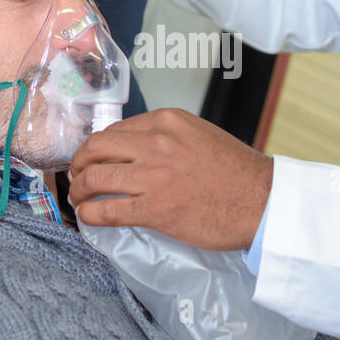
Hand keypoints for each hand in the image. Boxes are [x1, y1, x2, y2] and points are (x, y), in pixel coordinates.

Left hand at [67, 108, 273, 250]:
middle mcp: (156, 143)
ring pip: (94, 178)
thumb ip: (166, 138)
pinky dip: (90, 215)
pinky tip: (88, 218)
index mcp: (167, 122)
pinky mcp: (155, 209)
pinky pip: (107, 211)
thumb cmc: (238, 173)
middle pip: (96, 148)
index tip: (93, 159)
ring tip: (79, 199)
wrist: (262, 201)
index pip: (115, 130)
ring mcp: (153, 176)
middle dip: (79, 163)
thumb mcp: (199, 136)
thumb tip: (135, 152)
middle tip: (77, 176)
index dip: (97, 147)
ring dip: (79, 191)